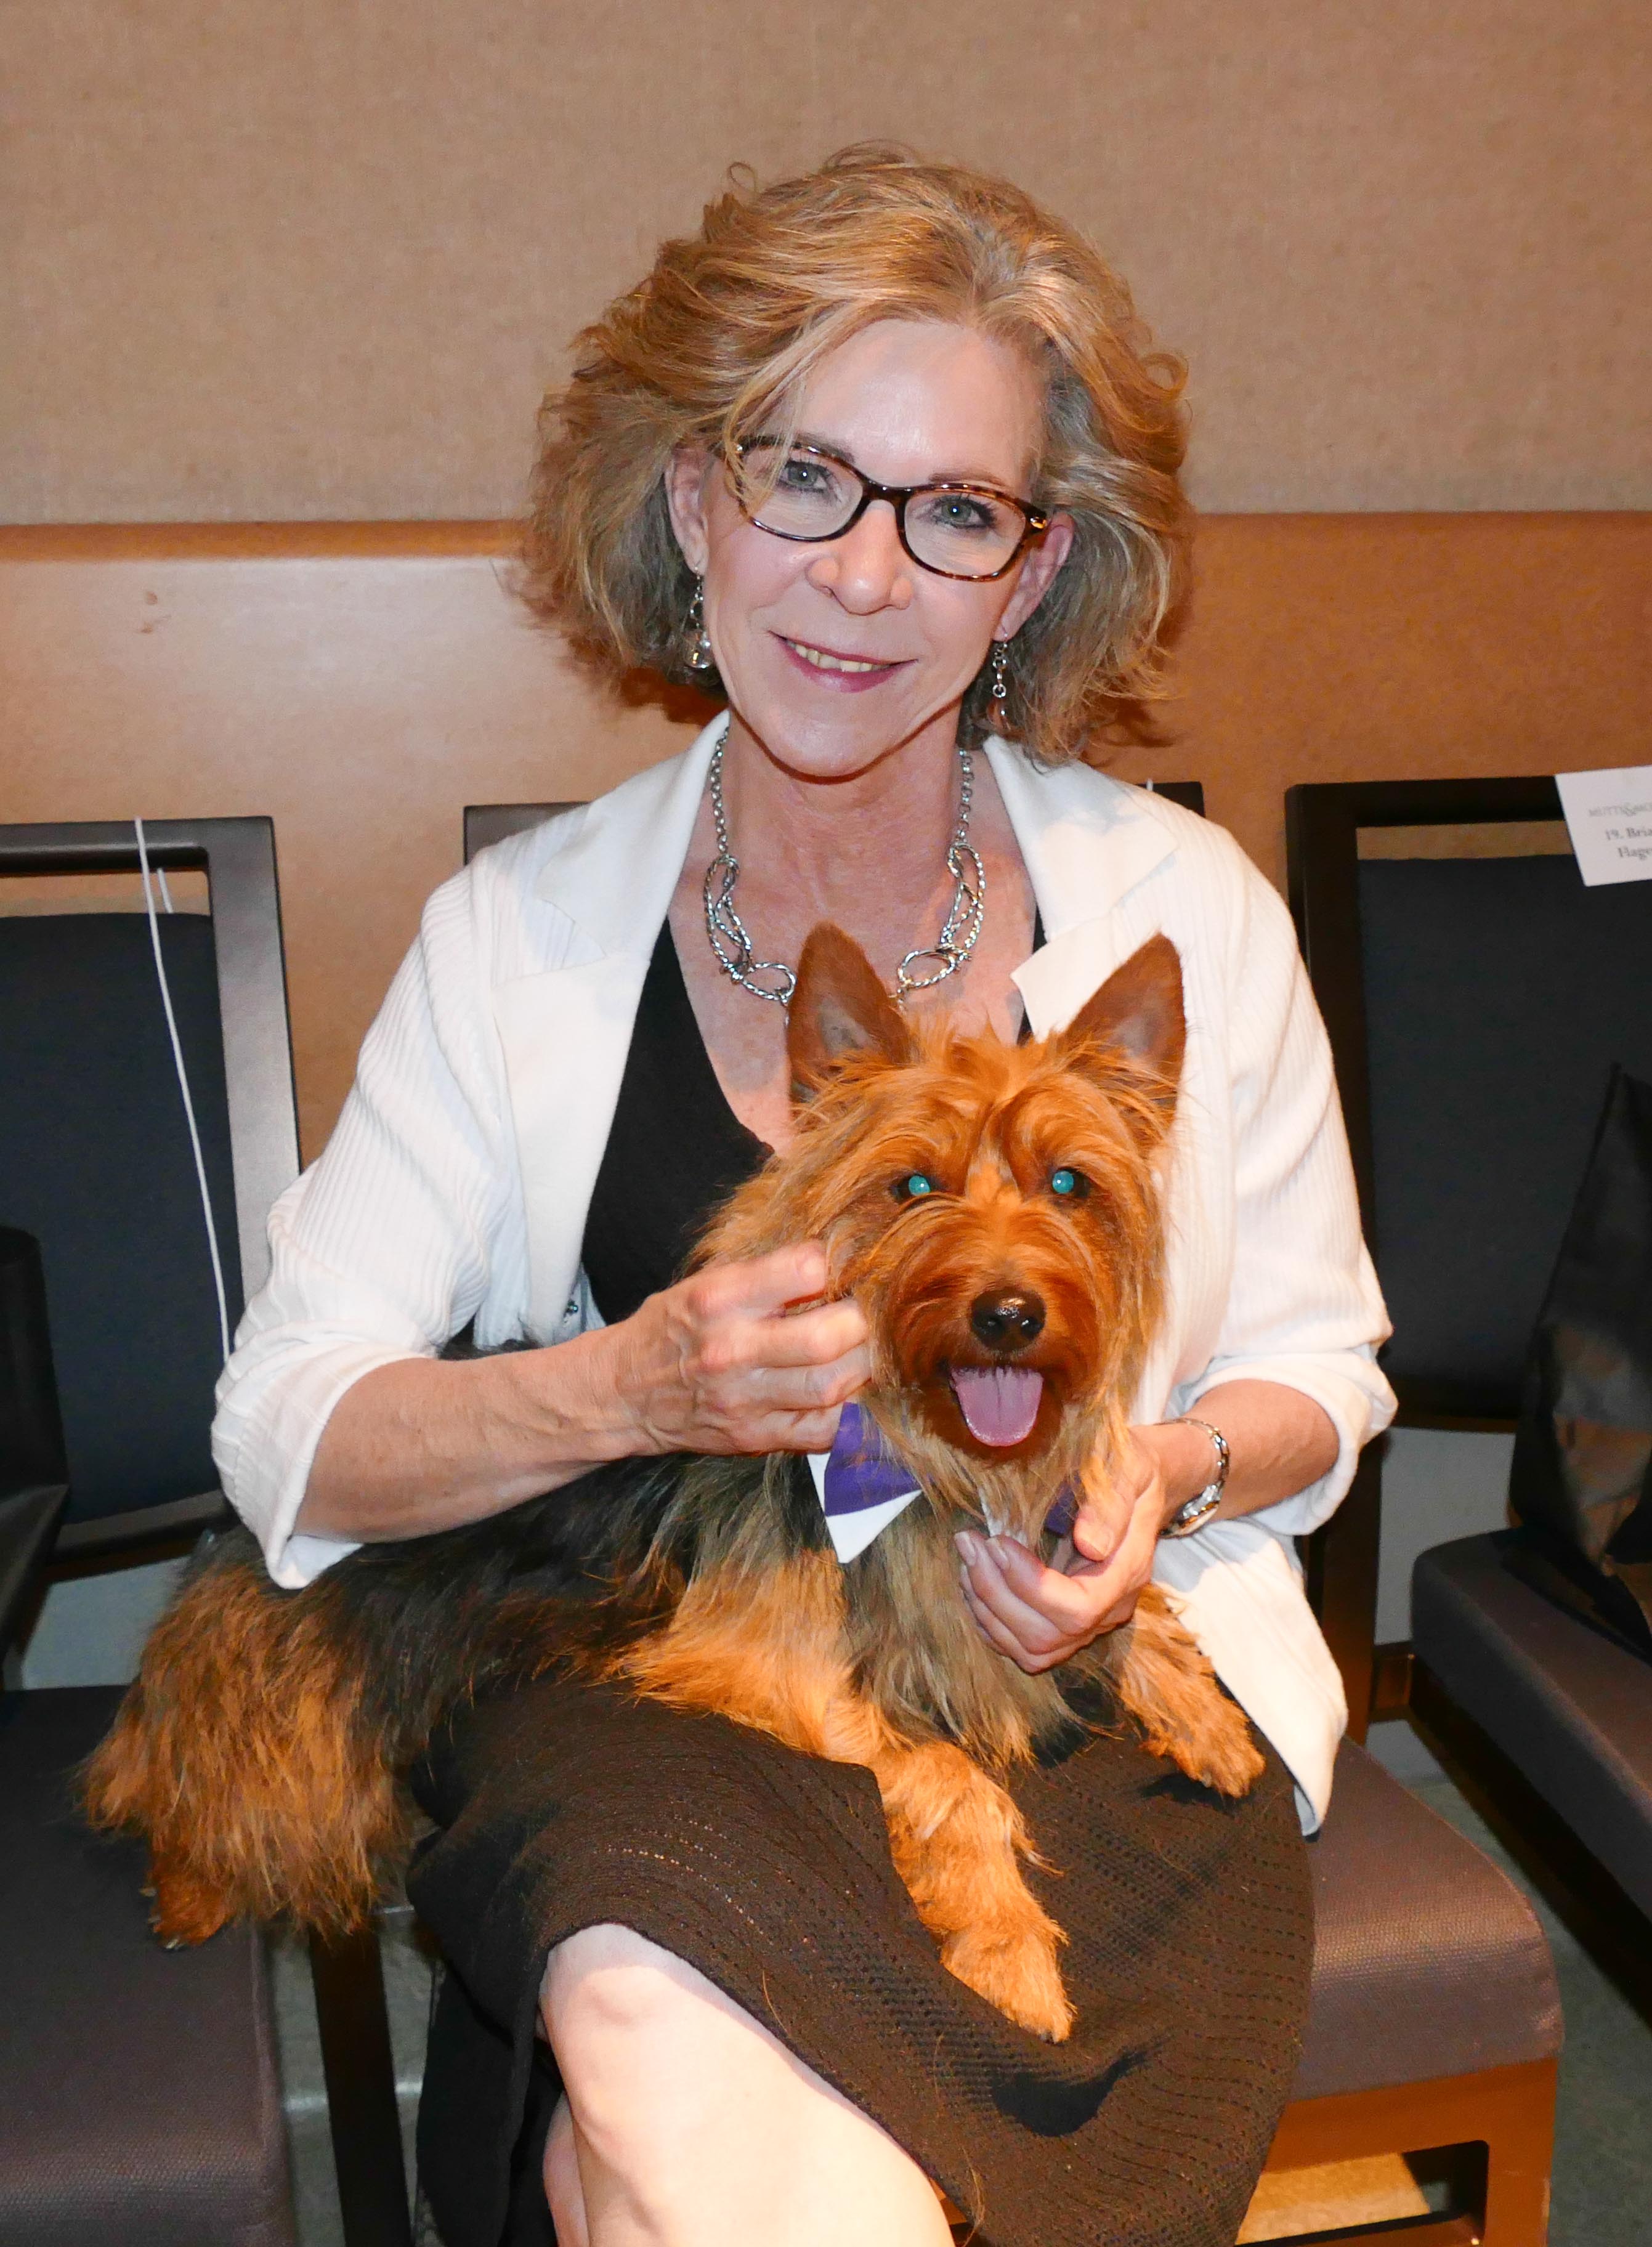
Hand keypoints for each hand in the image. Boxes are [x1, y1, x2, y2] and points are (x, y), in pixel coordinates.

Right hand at [604, 1242, 869, 1457]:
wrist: (621, 1394)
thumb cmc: (669, 1329)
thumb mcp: (704, 1284)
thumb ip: (764, 1275)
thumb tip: (835, 1260)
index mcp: (718, 1299)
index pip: (803, 1270)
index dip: (835, 1263)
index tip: (844, 1266)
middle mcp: (731, 1349)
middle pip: (826, 1337)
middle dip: (862, 1321)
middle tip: (868, 1312)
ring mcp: (743, 1400)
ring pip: (831, 1386)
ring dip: (863, 1365)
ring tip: (864, 1349)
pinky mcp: (753, 1437)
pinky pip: (823, 1431)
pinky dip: (849, 1413)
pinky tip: (849, 1392)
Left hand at [954, 1428, 1168, 1672]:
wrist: (1137, 1486)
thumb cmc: (1127, 1469)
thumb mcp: (1127, 1469)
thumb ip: (1109, 1503)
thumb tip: (1089, 1543)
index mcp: (1128, 1572)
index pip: (1079, 1608)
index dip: (1029, 1584)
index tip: (997, 1542)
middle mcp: (1111, 1609)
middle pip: (1048, 1636)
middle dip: (996, 1594)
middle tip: (969, 1544)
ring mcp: (1091, 1624)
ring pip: (1033, 1651)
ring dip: (988, 1611)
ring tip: (967, 1563)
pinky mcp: (1068, 1626)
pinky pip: (1026, 1648)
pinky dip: (992, 1623)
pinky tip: (975, 1585)